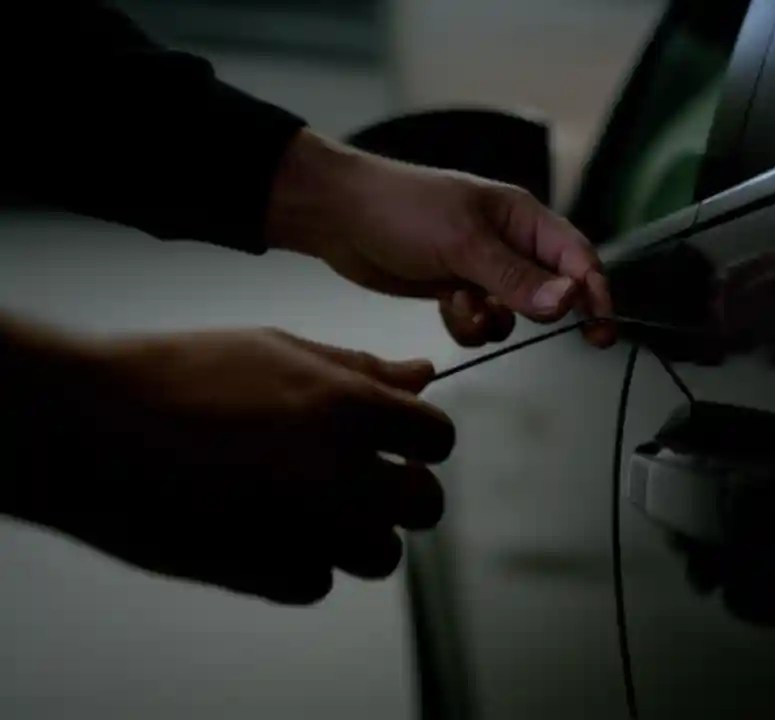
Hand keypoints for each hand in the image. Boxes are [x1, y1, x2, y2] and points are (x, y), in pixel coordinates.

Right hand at [4, 323, 452, 604]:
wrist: (87, 426)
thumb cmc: (177, 374)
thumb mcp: (276, 349)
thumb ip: (360, 369)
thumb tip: (422, 375)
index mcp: (347, 409)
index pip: (437, 438)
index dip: (421, 437)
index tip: (398, 439)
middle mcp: (338, 473)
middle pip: (424, 505)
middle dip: (404, 489)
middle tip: (368, 475)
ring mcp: (304, 529)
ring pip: (381, 555)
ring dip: (361, 533)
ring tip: (315, 503)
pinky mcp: (262, 573)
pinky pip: (318, 581)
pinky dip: (303, 561)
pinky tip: (269, 525)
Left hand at [266, 129, 614, 347]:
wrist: (337, 216)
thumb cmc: (399, 209)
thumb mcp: (464, 244)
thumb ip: (517, 278)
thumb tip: (568, 301)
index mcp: (522, 218)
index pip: (577, 258)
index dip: (596, 292)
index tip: (601, 328)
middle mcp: (509, 242)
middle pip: (553, 288)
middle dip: (547, 313)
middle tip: (571, 338)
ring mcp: (482, 267)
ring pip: (515, 313)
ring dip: (494, 322)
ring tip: (464, 308)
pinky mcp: (456, 288)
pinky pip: (481, 321)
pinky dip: (468, 324)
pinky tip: (445, 309)